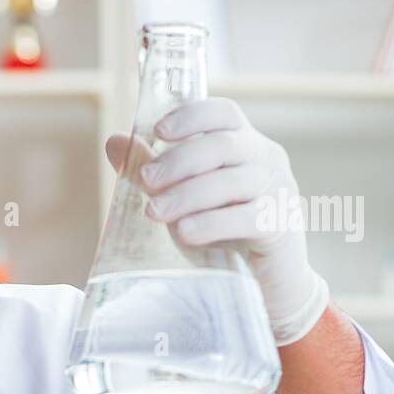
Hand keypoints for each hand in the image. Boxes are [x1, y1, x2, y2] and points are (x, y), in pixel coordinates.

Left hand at [105, 98, 328, 345]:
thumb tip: (114, 141)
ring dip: (187, 195)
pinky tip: (185, 231)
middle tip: (145, 181)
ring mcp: (278, 190)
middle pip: (222, 145)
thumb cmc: (222, 231)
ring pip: (231, 181)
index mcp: (243, 143)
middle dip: (178, 162)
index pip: (224, 113)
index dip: (192, 115)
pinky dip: (211, 223)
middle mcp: (266, 158)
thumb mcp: (183, 198)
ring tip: (154, 212)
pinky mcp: (279, 224)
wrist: (265, 280)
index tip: (158, 131)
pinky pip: (245, 218)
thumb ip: (152, 170)